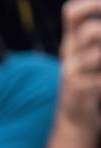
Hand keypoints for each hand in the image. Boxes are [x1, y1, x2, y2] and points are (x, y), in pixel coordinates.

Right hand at [57, 0, 100, 136]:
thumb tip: (100, 30)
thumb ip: (95, 37)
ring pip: (97, 55)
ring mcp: (72, 73)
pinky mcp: (79, 91)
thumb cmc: (89, 79)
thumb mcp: (89, 54)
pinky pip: (99, 79)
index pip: (71, 13)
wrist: (74, 117)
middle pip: (90, 31)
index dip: (91, 5)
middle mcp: (69, 55)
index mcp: (72, 42)